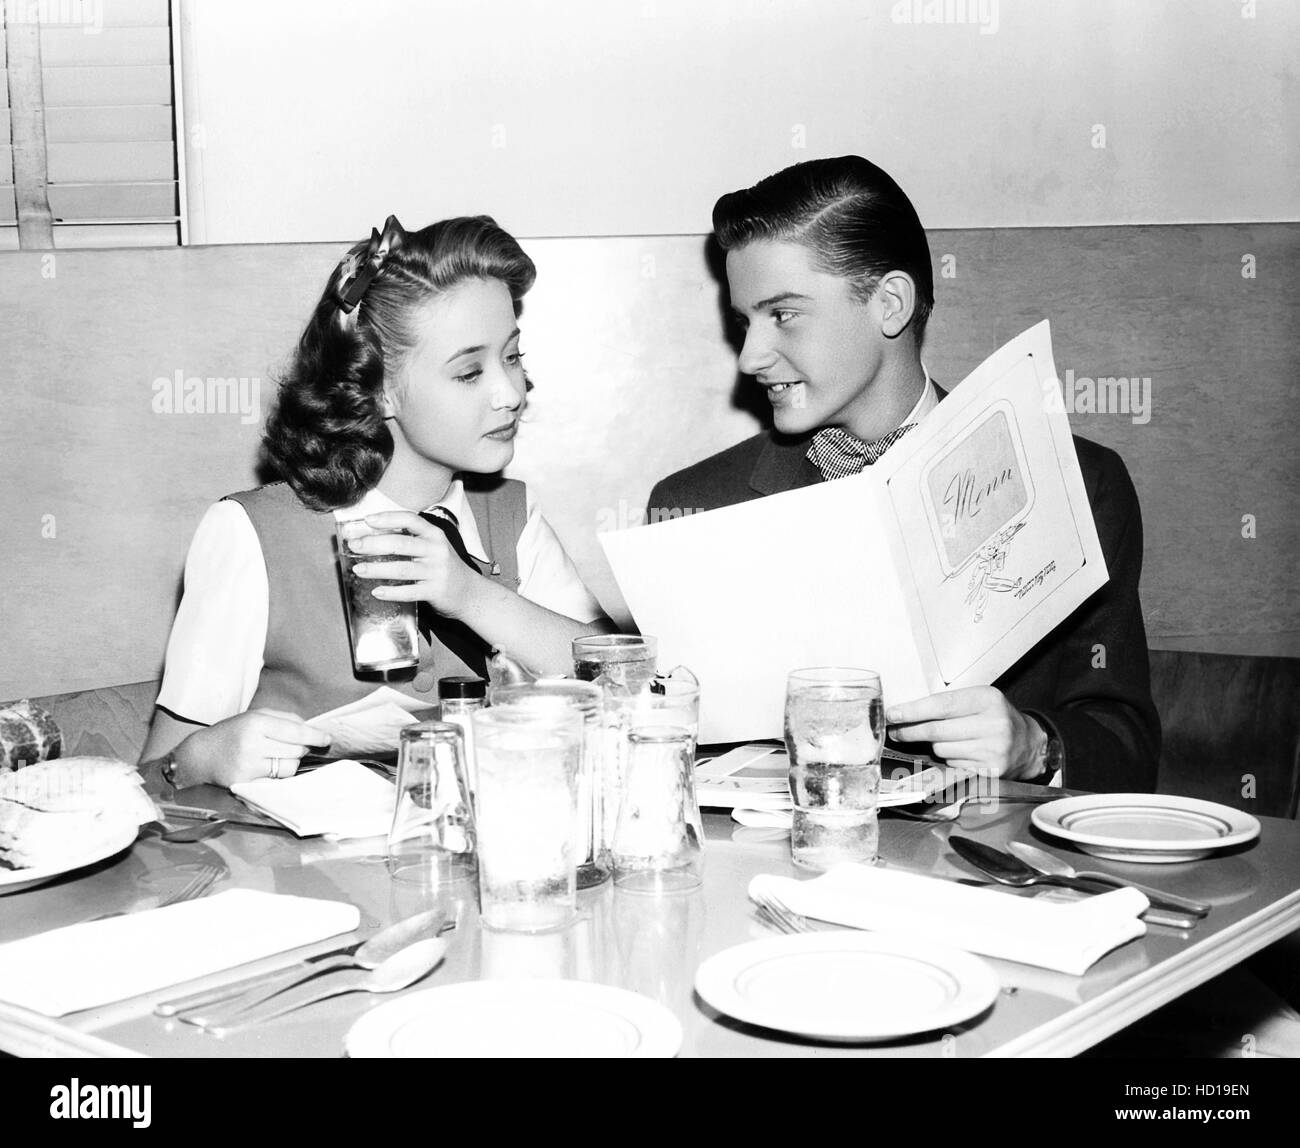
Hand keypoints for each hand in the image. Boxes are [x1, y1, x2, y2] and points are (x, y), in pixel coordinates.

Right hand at [173, 709, 329, 788]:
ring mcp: (248, 767)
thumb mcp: (255, 716)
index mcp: (255, 724)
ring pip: (289, 768)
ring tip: (273, 756)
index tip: (327, 739)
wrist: (200, 756)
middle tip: (289, 745)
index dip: (315, 736)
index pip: (296, 732)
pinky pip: (276, 782)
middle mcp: (252, 745)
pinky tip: (265, 768)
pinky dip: (277, 776)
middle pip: (296, 750)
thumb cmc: (232, 733)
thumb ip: (285, 719)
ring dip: (289, 762)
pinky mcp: (245, 784)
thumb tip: (312, 730)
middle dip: (300, 748)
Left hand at [347, 510, 477, 618]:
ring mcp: (437, 571)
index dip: (388, 518)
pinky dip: (391, 592)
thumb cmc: (445, 568)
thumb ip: (412, 540)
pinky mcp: (435, 591)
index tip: (367, 520)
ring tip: (358, 570)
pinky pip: (409, 592)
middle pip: (400, 543)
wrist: (469, 593)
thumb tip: (374, 537)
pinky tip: (377, 592)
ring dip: (377, 569)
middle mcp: (436, 550)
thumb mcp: (434, 547)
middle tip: (354, 546)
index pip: (410, 519)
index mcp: (435, 535)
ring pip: (402, 568)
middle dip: (373, 544)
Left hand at [886, 686, 1047, 780]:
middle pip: (936, 730)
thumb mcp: (977, 700)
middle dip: (910, 731)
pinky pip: (953, 764)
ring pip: (941, 749)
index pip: (940, 705)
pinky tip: (960, 752)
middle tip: (896, 731)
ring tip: (945, 739)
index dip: (912, 711)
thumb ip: (947, 704)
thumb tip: (906, 713)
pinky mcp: (991, 770)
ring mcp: (993, 749)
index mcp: (987, 699)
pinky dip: (949, 758)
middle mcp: (993, 724)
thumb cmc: (995, 717)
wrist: (1028, 744)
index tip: (892, 715)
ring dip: (934, 745)